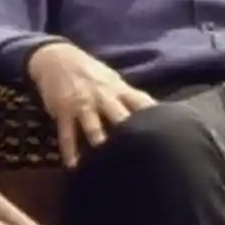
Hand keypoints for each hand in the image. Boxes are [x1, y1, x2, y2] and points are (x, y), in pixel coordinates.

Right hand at [28, 42, 155, 167]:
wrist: (57, 58)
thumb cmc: (91, 73)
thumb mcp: (113, 81)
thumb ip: (130, 98)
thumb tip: (155, 113)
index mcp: (119, 90)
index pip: (142, 103)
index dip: (155, 117)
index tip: (167, 133)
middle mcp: (104, 97)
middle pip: (120, 117)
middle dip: (130, 134)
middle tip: (140, 156)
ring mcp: (83, 105)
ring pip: (94, 127)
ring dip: (100, 143)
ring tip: (108, 165)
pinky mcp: (64, 111)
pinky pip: (67, 135)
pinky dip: (69, 152)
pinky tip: (73, 166)